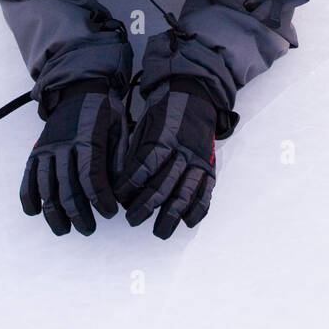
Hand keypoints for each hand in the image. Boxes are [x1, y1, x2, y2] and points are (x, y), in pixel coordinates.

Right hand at [20, 79, 128, 235]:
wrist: (78, 89)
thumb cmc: (104, 110)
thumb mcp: (120, 127)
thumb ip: (119, 157)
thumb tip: (120, 189)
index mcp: (86, 138)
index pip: (91, 177)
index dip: (100, 199)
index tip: (109, 212)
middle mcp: (63, 145)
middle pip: (67, 189)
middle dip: (79, 215)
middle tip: (89, 228)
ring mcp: (46, 148)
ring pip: (46, 188)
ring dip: (54, 213)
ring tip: (65, 229)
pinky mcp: (36, 151)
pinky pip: (28, 177)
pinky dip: (29, 197)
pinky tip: (36, 211)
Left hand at [114, 77, 217, 238]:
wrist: (195, 96)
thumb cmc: (165, 111)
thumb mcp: (145, 124)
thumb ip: (136, 152)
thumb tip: (120, 181)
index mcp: (164, 136)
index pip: (143, 166)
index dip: (129, 185)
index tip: (118, 197)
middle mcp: (183, 151)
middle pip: (162, 186)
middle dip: (145, 207)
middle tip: (132, 220)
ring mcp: (199, 161)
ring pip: (185, 195)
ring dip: (171, 216)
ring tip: (159, 232)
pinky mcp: (210, 168)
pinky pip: (206, 194)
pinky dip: (197, 211)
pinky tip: (187, 222)